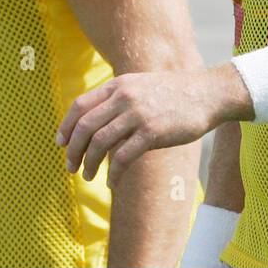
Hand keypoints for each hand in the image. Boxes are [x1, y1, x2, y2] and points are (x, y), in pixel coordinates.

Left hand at [57, 65, 248, 184]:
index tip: (60, 143)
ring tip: (88, 176)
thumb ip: (118, 98)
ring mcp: (138, 115)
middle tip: (70, 166)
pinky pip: (123, 158)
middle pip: (85, 127)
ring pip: (100, 143)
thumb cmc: (173, 92)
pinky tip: (112, 182)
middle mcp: (125, 98)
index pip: (80, 106)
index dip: (66, 126)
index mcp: (119, 85)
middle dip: (72, 150)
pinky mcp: (153, 133)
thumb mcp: (140, 85)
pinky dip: (113, 173)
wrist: (206, 94)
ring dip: (89, 164)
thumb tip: (94, 120)